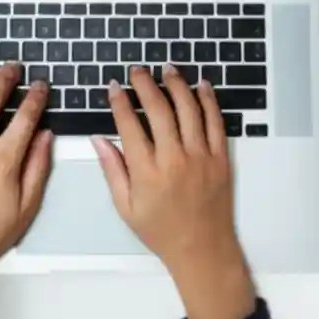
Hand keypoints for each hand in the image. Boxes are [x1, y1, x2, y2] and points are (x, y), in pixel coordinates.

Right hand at [92, 64, 256, 318]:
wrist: (202, 248)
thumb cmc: (160, 230)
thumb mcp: (126, 206)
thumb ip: (112, 170)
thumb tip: (98, 139)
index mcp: (147, 172)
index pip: (130, 125)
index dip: (120, 102)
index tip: (115, 86)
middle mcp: (174, 159)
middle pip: (159, 110)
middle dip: (145, 85)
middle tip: (138, 70)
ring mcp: (201, 156)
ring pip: (189, 109)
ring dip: (177, 85)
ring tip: (167, 69)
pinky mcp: (221, 158)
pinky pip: (215, 121)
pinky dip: (208, 100)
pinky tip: (200, 85)